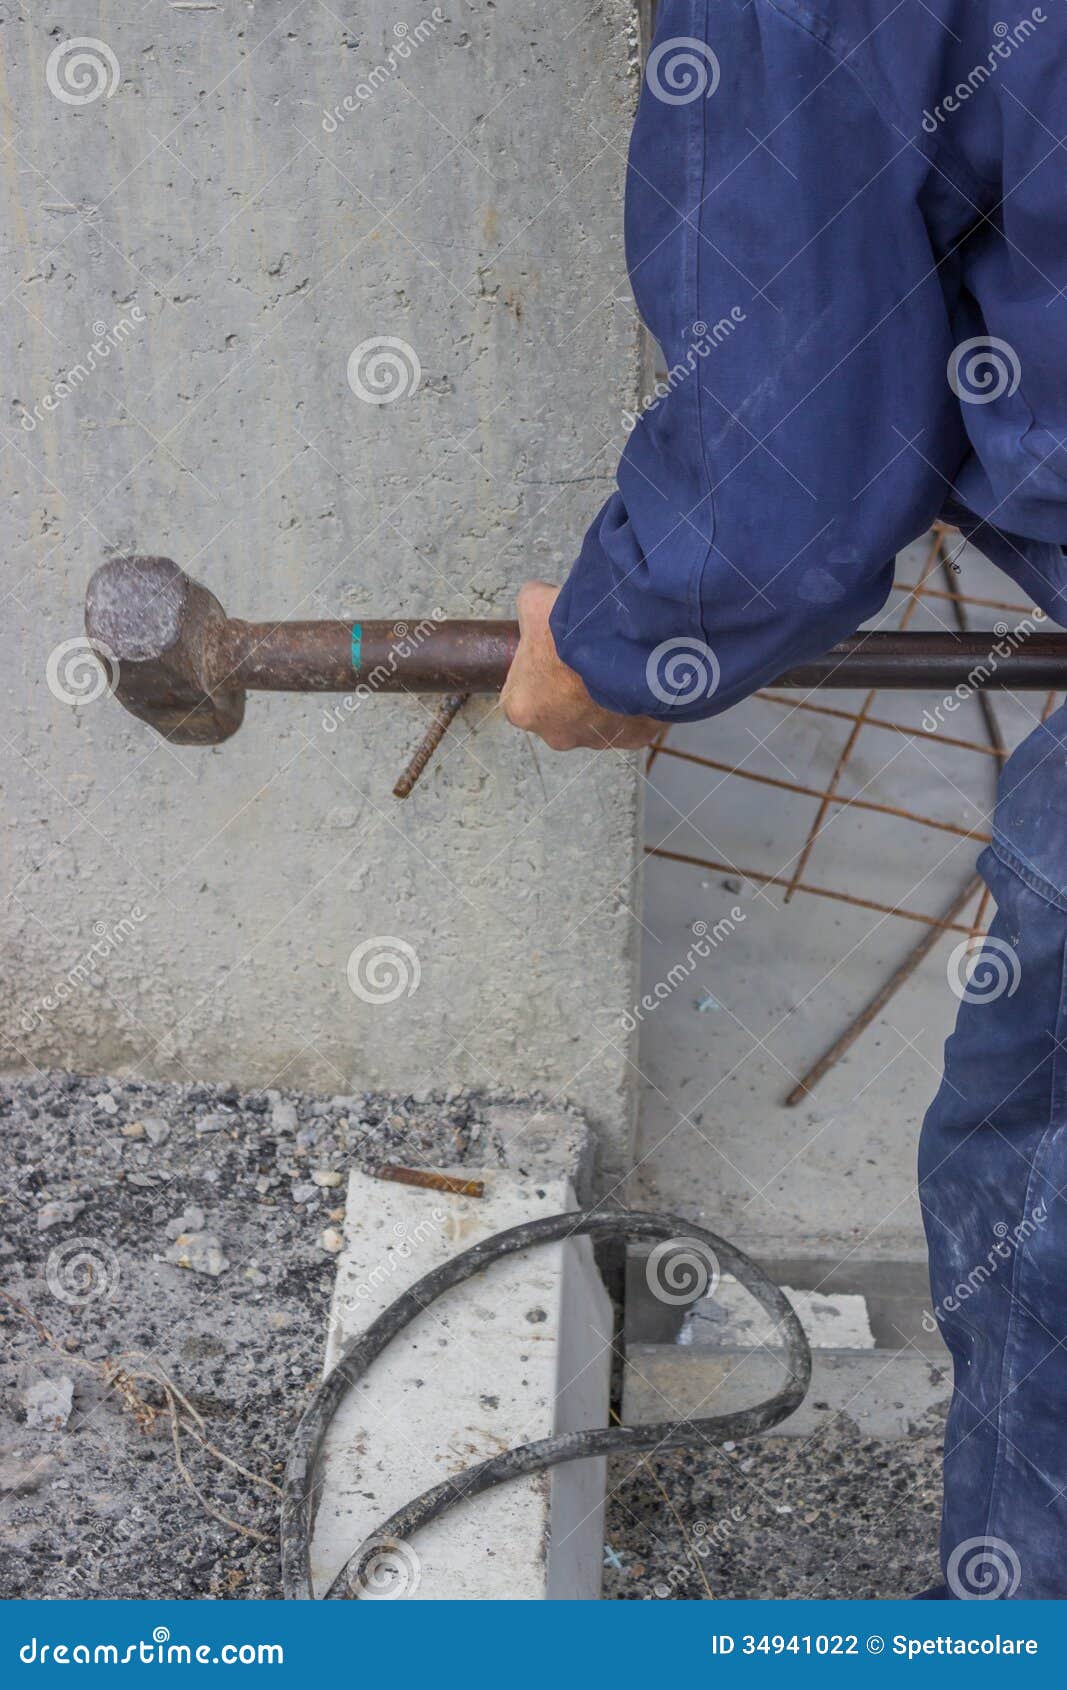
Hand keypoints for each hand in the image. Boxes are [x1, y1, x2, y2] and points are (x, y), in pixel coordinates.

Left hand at [500, 581, 658, 750]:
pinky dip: (635, 703)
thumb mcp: (536, 603)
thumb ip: (528, 609)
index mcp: (522, 709)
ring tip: (615, 666)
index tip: (554, 652)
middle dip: (570, 690)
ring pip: (596, 719)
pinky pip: (632, 722)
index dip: (539, 668)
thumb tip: (536, 601)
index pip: (523, 692)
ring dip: (603, 699)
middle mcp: (556, 735)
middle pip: (559, 712)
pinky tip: (638, 678)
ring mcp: (596, 741)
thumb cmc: (574, 629)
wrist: (628, 640)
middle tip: (586, 658)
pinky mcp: (633, 739)